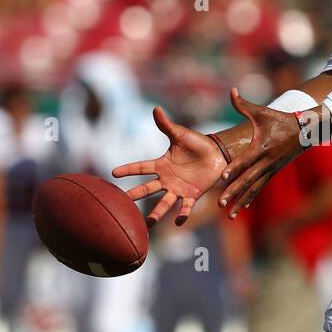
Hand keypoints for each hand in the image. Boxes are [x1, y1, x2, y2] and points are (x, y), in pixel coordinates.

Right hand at [112, 106, 226, 226]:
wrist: (217, 153)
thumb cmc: (197, 143)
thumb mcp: (181, 134)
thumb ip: (167, 125)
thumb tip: (155, 108)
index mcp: (162, 164)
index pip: (141, 167)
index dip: (128, 170)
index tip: (113, 173)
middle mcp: (167, 179)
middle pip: (148, 188)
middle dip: (136, 195)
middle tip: (122, 202)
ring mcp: (179, 188)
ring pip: (165, 202)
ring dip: (157, 213)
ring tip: (149, 223)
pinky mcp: (192, 195)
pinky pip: (186, 207)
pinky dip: (182, 214)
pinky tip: (179, 222)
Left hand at [216, 88, 303, 216]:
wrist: (305, 131)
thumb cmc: (280, 120)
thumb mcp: (262, 112)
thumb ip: (243, 104)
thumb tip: (231, 91)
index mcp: (261, 147)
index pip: (246, 159)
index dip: (235, 168)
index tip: (223, 177)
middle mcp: (266, 161)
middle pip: (247, 179)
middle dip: (234, 191)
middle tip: (221, 203)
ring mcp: (270, 169)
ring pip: (253, 188)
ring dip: (241, 201)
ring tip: (230, 214)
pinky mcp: (272, 173)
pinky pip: (260, 188)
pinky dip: (250, 198)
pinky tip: (242, 209)